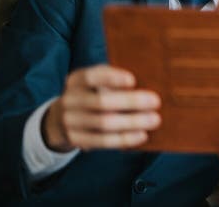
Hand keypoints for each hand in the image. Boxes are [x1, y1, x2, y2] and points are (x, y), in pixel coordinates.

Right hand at [42, 65, 160, 151]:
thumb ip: (115, 80)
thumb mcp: (96, 82)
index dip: (112, 78)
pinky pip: (102, 141)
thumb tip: (150, 81)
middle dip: (131, 102)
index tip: (133, 80)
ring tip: (154, 120)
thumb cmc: (92, 94)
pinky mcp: (76, 139)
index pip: (92, 76)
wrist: (62, 118)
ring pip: (104, 123)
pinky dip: (124, 139)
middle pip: (101, 102)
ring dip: (132, 122)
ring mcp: (70, 121)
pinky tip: (142, 135)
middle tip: (156, 101)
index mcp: (76, 80)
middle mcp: (70, 99)